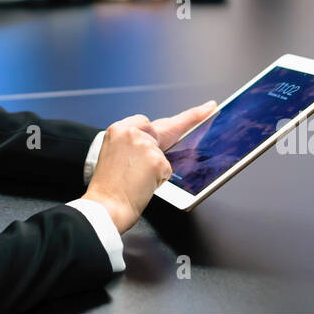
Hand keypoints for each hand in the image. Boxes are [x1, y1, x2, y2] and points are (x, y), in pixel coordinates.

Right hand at [81, 103, 215, 232]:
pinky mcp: (157, 160)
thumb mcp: (114, 155)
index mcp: (118, 129)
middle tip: (209, 108)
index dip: (173, 116)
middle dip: (187, 122)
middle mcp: (131, 132)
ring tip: (135, 180)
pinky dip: (158, 179)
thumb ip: (134, 144)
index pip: (148, 119)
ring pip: (164, 154)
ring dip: (156, 168)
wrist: (104, 206)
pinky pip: (167, 170)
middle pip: (164, 129)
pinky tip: (143, 184)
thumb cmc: (108, 187)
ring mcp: (145, 145)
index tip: (202, 107)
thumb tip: (158, 146)